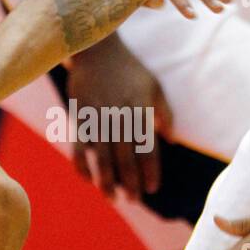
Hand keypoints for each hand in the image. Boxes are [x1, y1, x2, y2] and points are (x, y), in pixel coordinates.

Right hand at [66, 35, 171, 198]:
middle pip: (125, 157)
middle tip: (133, 200)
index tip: (152, 188)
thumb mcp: (154, 86)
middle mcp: (119, 116)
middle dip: (129, 182)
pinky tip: (88, 180)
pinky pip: (79, 148)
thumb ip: (164, 113)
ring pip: (101, 157)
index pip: (147, 148)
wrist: (96, 50)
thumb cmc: (130, 70)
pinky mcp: (79, 117)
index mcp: (140, 110)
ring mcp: (97, 118)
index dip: (150, 170)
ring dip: (106, 181)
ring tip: (112, 198)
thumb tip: (171, 141)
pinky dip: (82, 166)